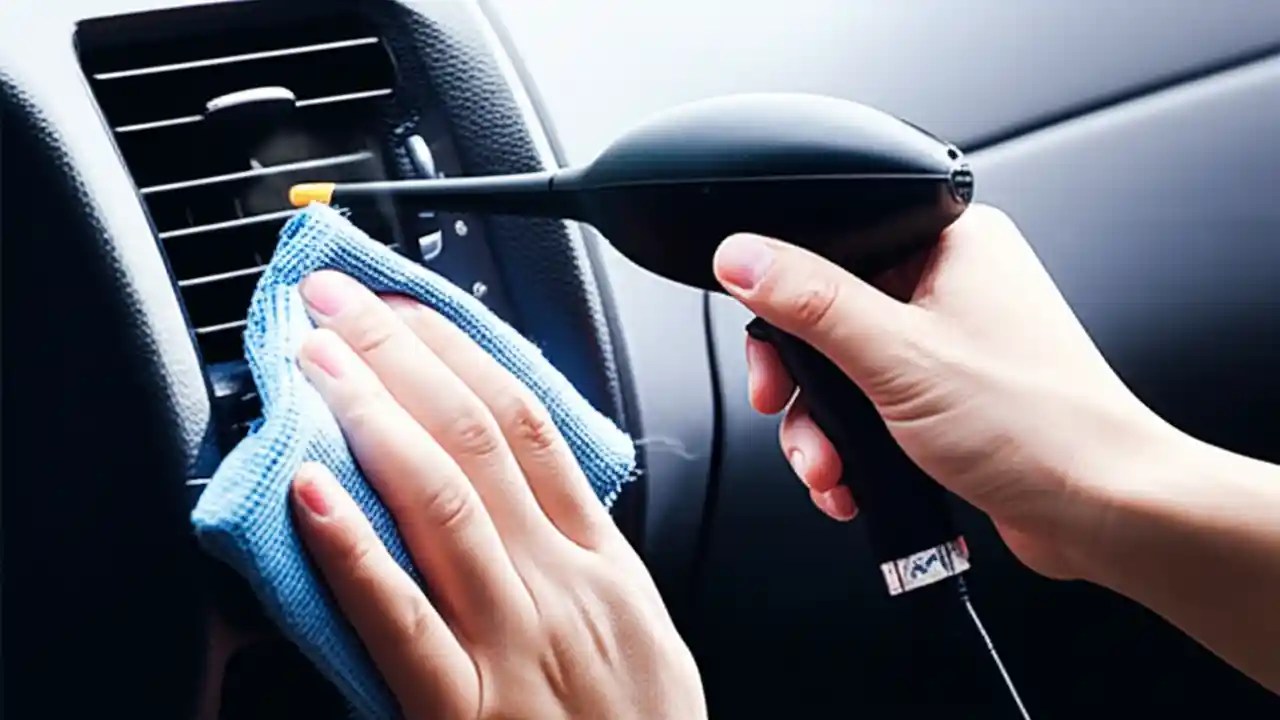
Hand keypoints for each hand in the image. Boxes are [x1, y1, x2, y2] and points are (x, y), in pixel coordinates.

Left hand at [287, 271, 704, 718]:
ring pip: (443, 503)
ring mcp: (510, 648)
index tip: (408, 303)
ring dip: (373, 415)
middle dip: (404, 353)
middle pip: (479, 440)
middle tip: (340, 297)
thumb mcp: (639, 632)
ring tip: (319, 355)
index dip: (463, 350)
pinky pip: (400, 624)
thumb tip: (524, 485)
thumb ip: (583, 555)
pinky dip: (353, 551)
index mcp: (601, 564)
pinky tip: (311, 491)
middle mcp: (558, 588)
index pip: (530, 423)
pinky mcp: (461, 716)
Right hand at [713, 205, 1174, 578]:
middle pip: (828, 316)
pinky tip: (851, 483)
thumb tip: (742, 256)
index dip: (784, 295)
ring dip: (822, 429)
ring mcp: (948, 345)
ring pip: (843, 373)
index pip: (835, 241)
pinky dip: (851, 449)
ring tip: (827, 468)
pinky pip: (870, 410)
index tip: (767, 344)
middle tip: (785, 409)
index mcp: (951, 243)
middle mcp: (951, 286)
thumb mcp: (897, 356)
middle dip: (801, 383)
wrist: (1102, 510)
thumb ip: (810, 302)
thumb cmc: (1038, 425)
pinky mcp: (946, 399)